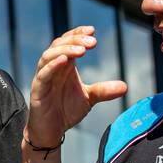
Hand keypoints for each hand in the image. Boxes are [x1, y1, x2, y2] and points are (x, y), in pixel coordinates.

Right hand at [27, 26, 126, 148]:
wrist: (50, 132)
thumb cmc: (65, 112)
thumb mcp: (88, 98)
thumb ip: (104, 90)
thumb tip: (125, 86)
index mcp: (64, 67)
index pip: (67, 42)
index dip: (78, 33)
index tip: (93, 30)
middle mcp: (52, 68)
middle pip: (59, 45)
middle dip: (75, 40)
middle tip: (92, 41)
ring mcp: (43, 78)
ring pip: (48, 56)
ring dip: (65, 49)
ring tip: (81, 50)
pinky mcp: (37, 90)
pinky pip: (42, 74)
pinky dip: (52, 65)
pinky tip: (64, 60)